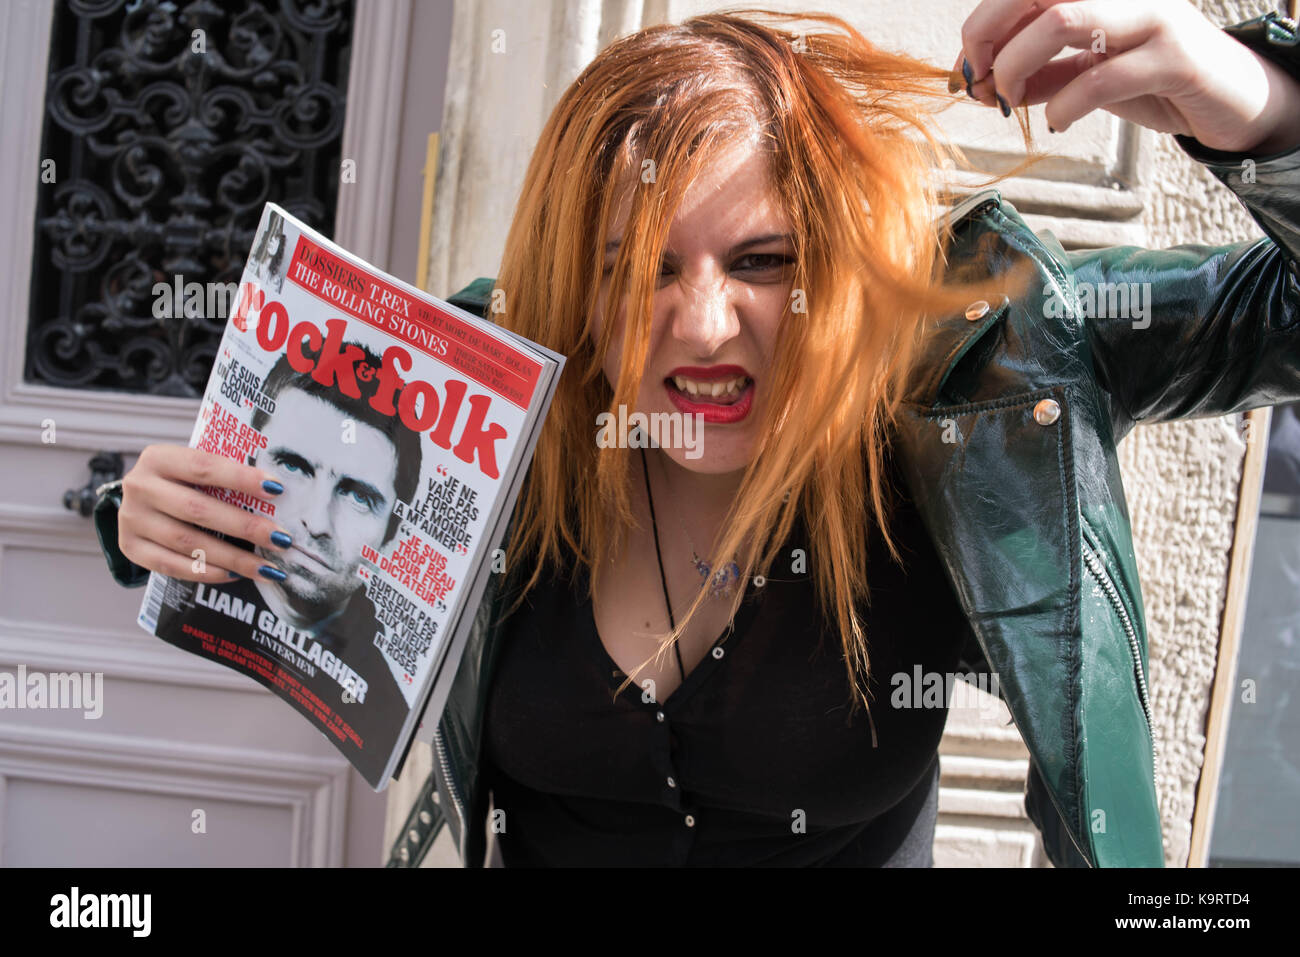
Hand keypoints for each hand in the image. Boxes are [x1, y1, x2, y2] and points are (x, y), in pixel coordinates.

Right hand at [118, 445, 291, 583]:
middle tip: (281, 539)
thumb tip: (275, 491)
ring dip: (233, 558)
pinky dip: (207, 572)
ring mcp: (132, 519)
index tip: (276, 489)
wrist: (137, 500)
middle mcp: (140, 487)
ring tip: (267, 567)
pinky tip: (236, 575)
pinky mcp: (130, 548)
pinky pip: (172, 566)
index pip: (204, 466)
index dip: (241, 478)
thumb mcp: (192, 468)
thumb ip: (223, 474)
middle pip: (198, 509)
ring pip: (188, 543)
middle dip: (245, 526)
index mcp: (158, 458)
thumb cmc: (179, 481)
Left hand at [953, 0, 1299, 153]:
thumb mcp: (1084, 74)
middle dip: (987, 35)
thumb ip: (1039, 75)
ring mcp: (1151, 19)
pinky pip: (1101, 78)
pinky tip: (1056, 123)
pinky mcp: (1173, 60)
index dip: (981, 25)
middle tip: (980, 82)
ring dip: (1016, 65)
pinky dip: (1062, 106)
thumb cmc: (1153, 80)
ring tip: (1009, 102)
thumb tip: (981, 86)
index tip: (966, 68)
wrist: (1231, 99)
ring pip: (1062, 19)